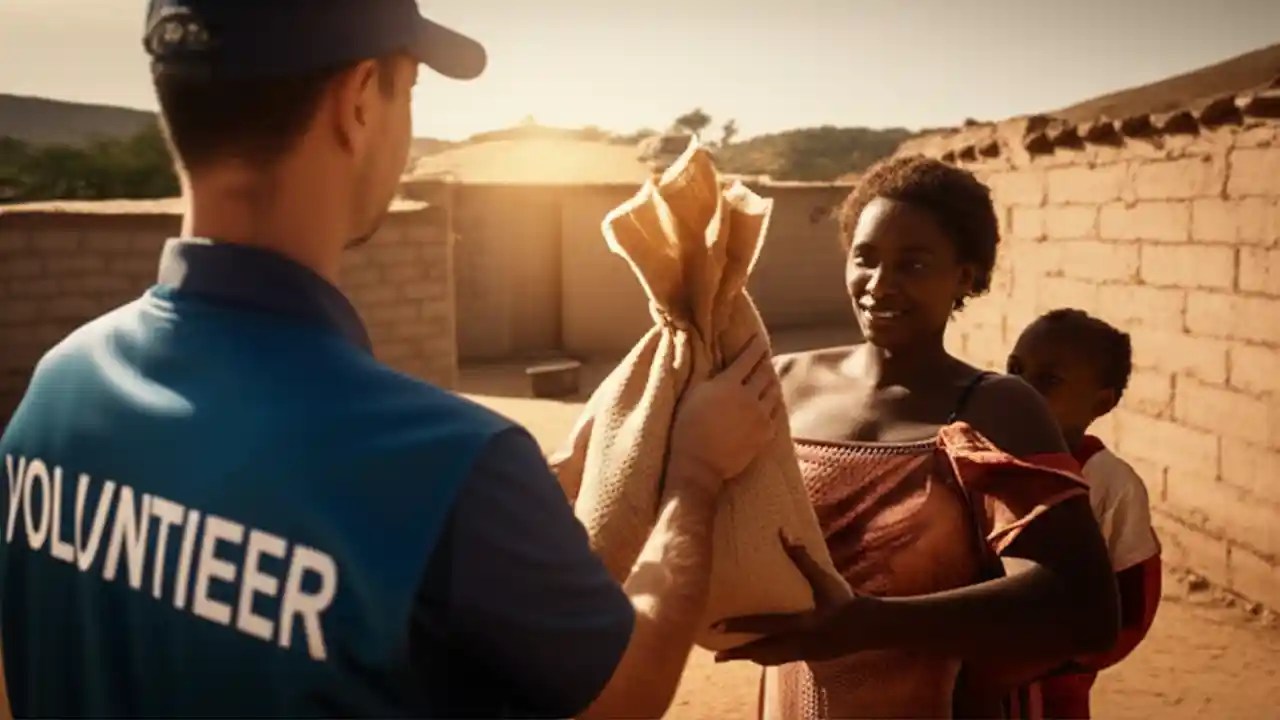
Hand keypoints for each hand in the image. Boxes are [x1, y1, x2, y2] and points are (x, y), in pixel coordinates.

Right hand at [668, 334, 781, 491]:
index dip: (755, 347)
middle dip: (765, 362)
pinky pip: (775, 413)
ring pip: (773, 391)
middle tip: (765, 357)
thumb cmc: (688, 428)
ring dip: (772, 381)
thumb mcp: (693, 394)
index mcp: (729, 383)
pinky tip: (771, 402)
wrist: (699, 465)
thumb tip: (719, 364)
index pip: (748, 358)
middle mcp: (749, 396)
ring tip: (770, 377)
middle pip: (764, 372)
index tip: (759, 340)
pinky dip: (774, 403)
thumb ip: (710, 377)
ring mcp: (760, 416)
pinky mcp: (766, 433)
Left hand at [713, 532, 860, 665]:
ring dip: (750, 657)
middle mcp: (800, 644)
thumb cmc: (846, 601)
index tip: (715, 627)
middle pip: (762, 652)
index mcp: (802, 625)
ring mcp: (805, 655)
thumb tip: (784, 533)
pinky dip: (767, 657)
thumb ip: (803, 559)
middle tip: (715, 658)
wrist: (871, 628)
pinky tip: (759, 654)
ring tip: (731, 657)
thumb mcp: (825, 580)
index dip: (739, 626)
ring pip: (771, 659)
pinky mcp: (809, 658)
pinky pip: (782, 659)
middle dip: (738, 654)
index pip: (764, 626)